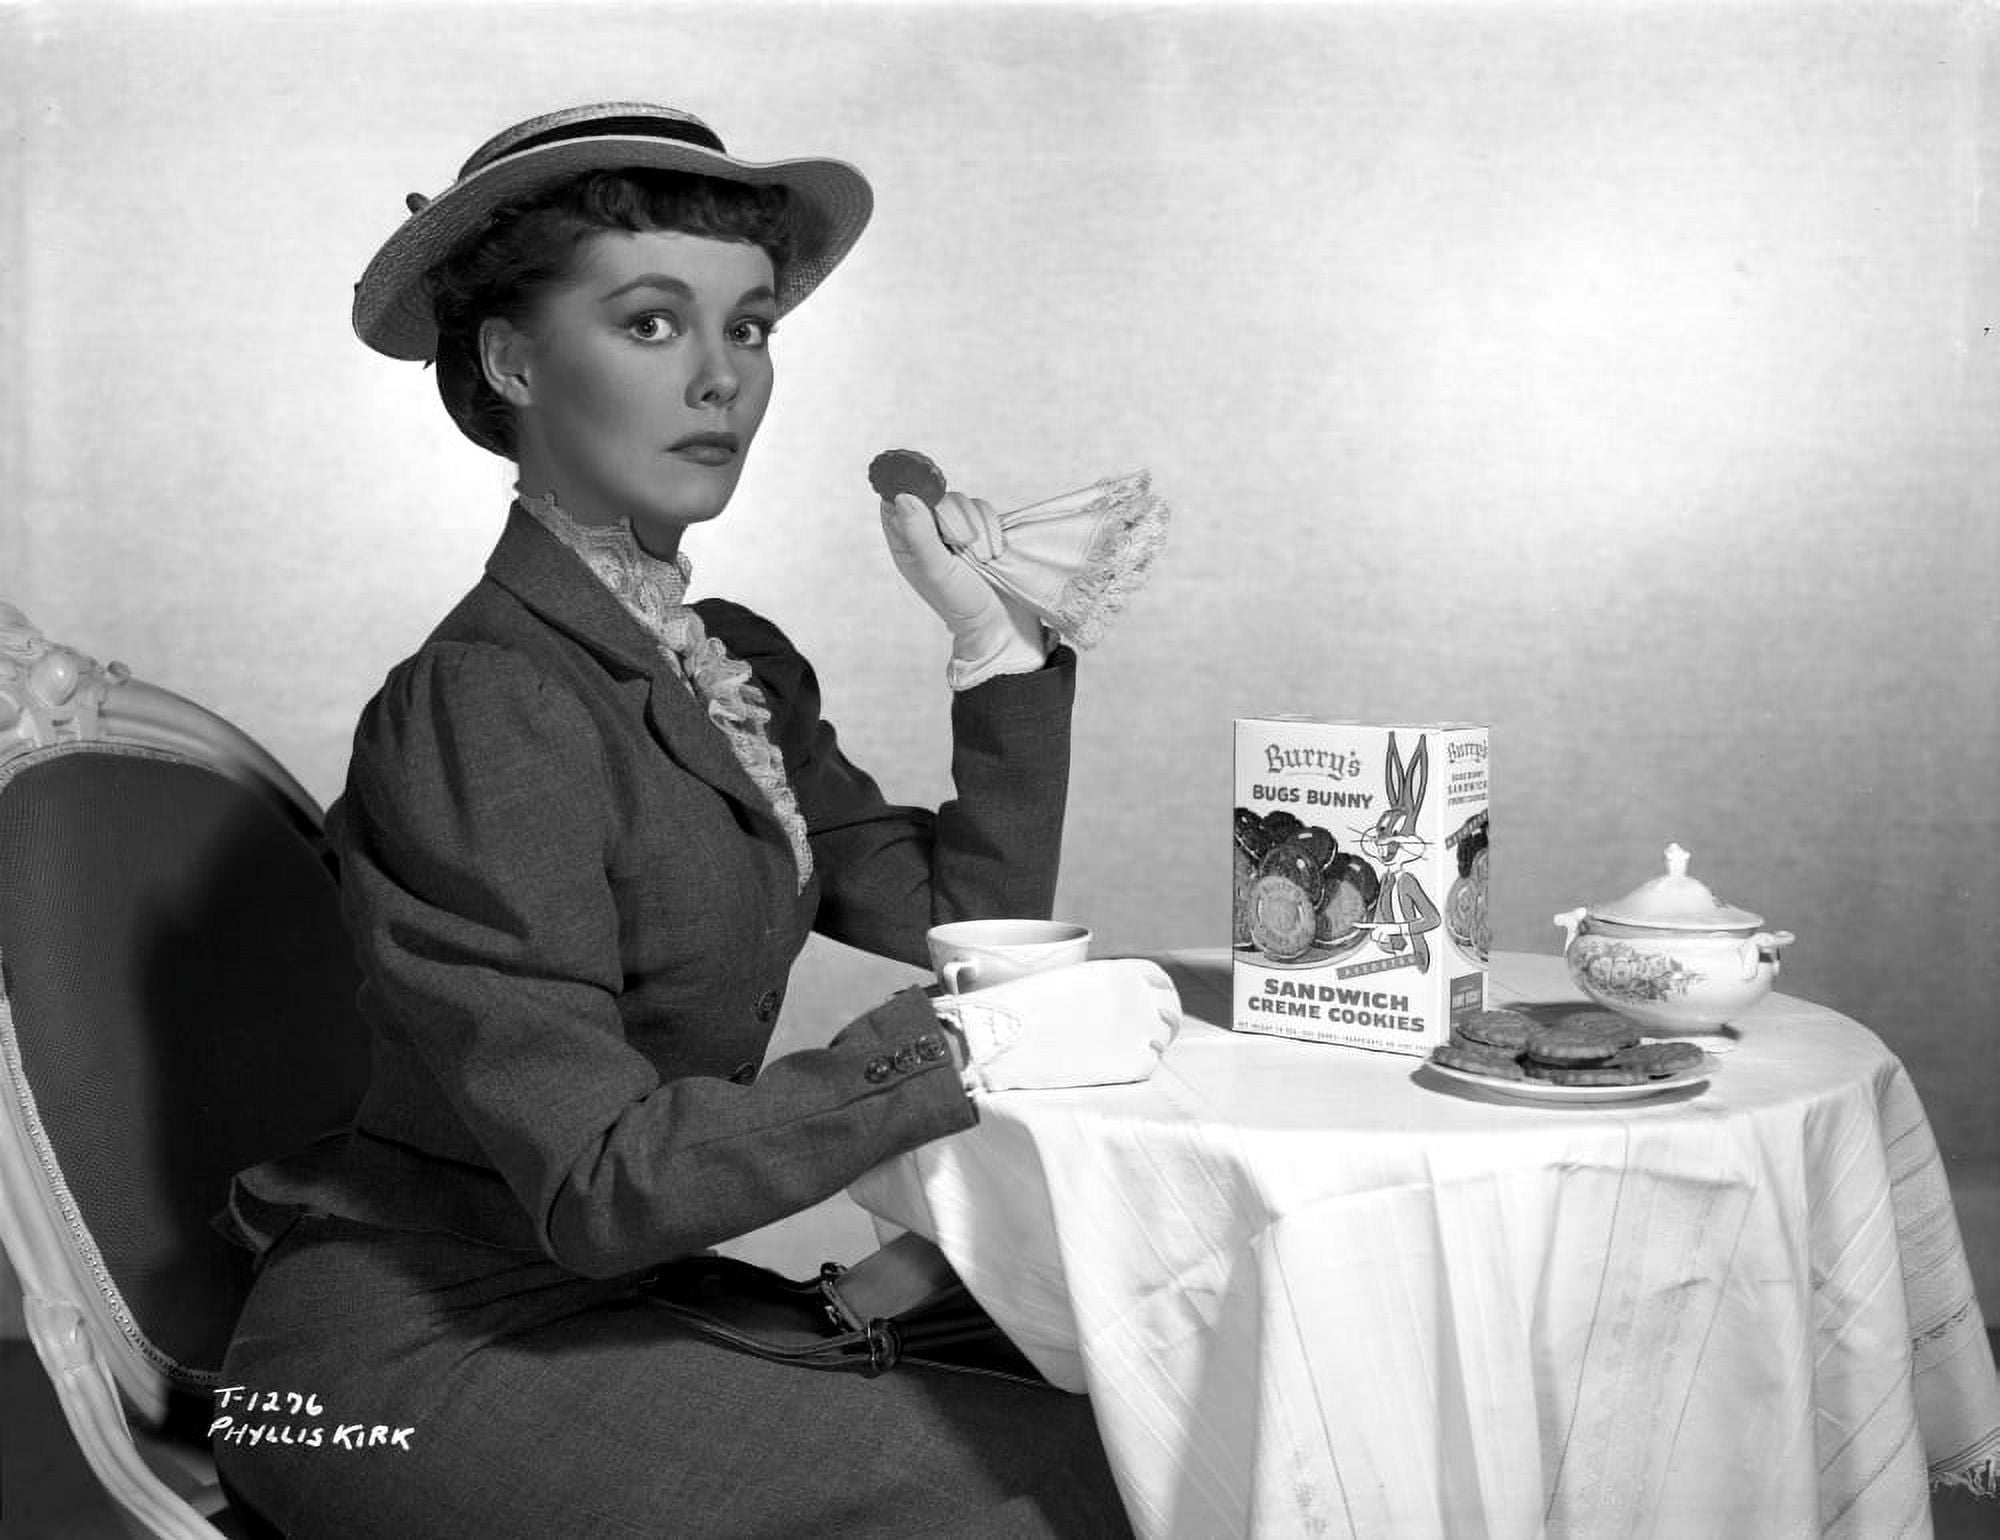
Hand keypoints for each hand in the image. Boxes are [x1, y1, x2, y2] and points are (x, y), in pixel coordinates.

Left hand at [880, 491, 1047, 688]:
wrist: (1002, 624)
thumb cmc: (962, 604)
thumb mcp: (937, 570)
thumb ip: (920, 534)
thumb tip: (903, 496)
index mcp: (906, 543)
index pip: (894, 500)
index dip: (908, 487)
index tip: (927, 491)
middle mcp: (927, 533)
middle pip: (933, 495)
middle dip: (952, 516)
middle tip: (962, 543)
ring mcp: (955, 530)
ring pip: (961, 501)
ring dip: (976, 526)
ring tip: (982, 559)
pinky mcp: (981, 529)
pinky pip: (984, 509)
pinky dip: (991, 527)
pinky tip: (994, 553)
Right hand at [933, 959, 1181, 1093]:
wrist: (1006, 1040)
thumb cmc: (1024, 1010)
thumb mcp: (1068, 982)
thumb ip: (1099, 988)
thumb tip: (1109, 1003)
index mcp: (1120, 974)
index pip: (1159, 981)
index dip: (1157, 995)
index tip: (1151, 1005)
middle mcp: (1138, 998)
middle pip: (1170, 1011)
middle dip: (1160, 1022)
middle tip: (1143, 1034)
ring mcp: (1140, 1031)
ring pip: (1160, 1039)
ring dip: (1146, 1044)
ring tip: (1120, 1052)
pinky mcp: (1135, 1064)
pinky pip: (1147, 1064)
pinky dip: (1134, 1065)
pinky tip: (1111, 1066)